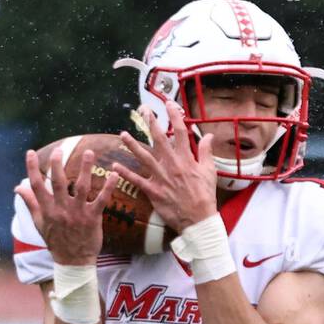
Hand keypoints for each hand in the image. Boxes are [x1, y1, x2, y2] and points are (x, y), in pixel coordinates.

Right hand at [15, 146, 115, 263]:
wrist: (73, 262)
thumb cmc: (56, 242)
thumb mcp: (40, 223)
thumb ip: (30, 203)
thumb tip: (18, 187)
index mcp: (48, 210)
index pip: (36, 186)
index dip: (32, 169)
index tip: (30, 153)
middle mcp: (62, 210)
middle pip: (59, 183)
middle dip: (57, 164)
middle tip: (59, 149)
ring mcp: (78, 213)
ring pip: (81, 187)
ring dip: (85, 169)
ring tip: (89, 152)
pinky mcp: (93, 218)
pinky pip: (101, 200)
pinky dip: (108, 187)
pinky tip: (114, 174)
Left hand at [112, 102, 218, 232]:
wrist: (198, 219)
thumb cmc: (205, 196)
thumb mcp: (210, 171)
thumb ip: (207, 151)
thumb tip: (208, 135)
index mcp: (186, 159)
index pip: (179, 132)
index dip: (174, 116)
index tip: (169, 104)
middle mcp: (172, 165)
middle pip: (159, 139)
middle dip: (151, 122)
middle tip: (143, 110)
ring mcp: (161, 177)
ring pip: (144, 157)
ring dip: (132, 145)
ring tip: (122, 134)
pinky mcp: (153, 191)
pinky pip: (136, 180)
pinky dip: (125, 173)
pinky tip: (114, 166)